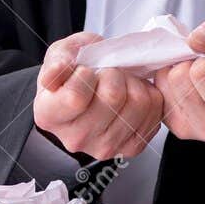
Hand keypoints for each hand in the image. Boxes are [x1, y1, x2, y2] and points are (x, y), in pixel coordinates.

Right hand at [34, 31, 163, 160]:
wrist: (87, 94)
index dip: (85, 75)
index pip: (76, 97)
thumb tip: (59, 70)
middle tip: (106, 73)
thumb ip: (58, 60)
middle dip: (114, 73)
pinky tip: (132, 94)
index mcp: (50, 116)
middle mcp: (76, 138)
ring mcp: (105, 147)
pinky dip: (149, 94)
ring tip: (120, 82)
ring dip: (133, 82)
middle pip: (112, 97)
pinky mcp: (132, 147)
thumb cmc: (72, 73)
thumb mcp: (60, 56)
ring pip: (138, 102)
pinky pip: (155, 110)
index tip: (84, 70)